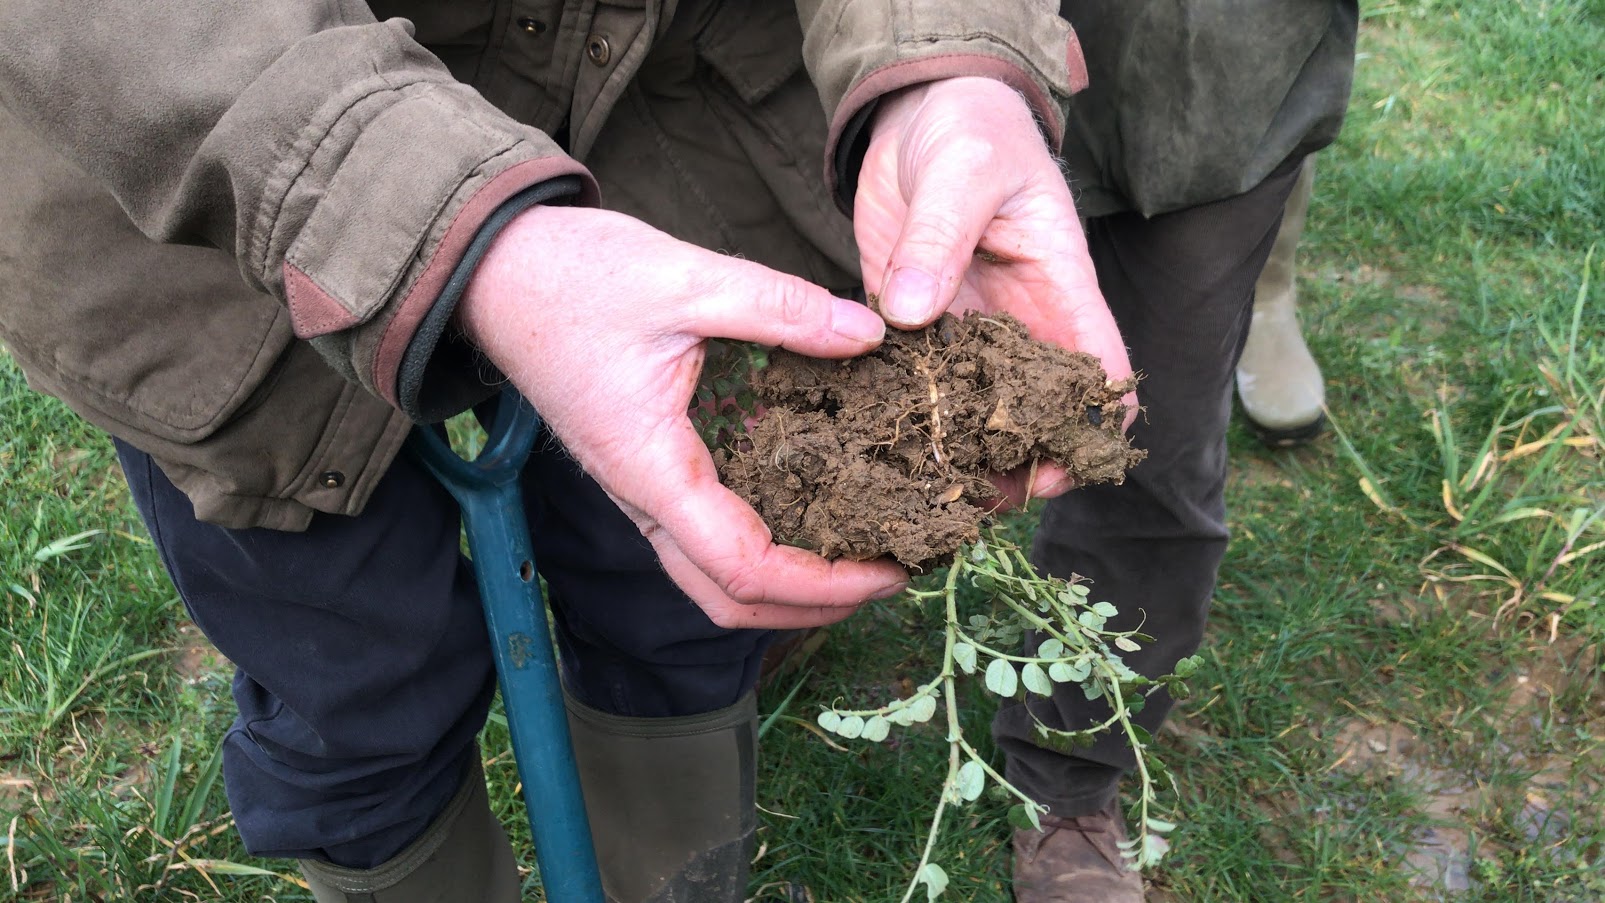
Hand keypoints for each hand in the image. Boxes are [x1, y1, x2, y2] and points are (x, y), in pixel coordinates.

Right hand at [458, 206, 907, 627]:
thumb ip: (781, 307)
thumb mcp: (686, 278)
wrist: (497, 273)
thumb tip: (868, 334)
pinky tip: (814, 502)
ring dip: (788, 584)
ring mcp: (640, 489)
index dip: (824, 585)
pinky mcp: (646, 468)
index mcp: (653, 469)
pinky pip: (705, 533)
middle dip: (813, 605)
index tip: (888, 569)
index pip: (745, 568)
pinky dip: (763, 540)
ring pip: (713, 576)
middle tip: (888, 574)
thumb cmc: (573, 278)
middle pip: (729, 599)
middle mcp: (643, 497)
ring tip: (859, 551)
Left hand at [853, 77, 1136, 505]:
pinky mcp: (912, 327)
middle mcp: (1018, 324)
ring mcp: (964, 330)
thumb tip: (911, 316)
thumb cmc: (970, 128)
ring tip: (920, 498)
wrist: (919, 113)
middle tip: (970, 506)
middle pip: (1035, 415)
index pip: (1099, 375)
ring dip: (955, 455)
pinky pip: (912, 384)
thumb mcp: (963, 171)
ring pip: (973, 414)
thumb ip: (940, 239)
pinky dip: (900, 418)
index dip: (1088, 432)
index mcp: (1059, 291)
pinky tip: (870, 451)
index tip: (1050, 471)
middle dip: (1013, 465)